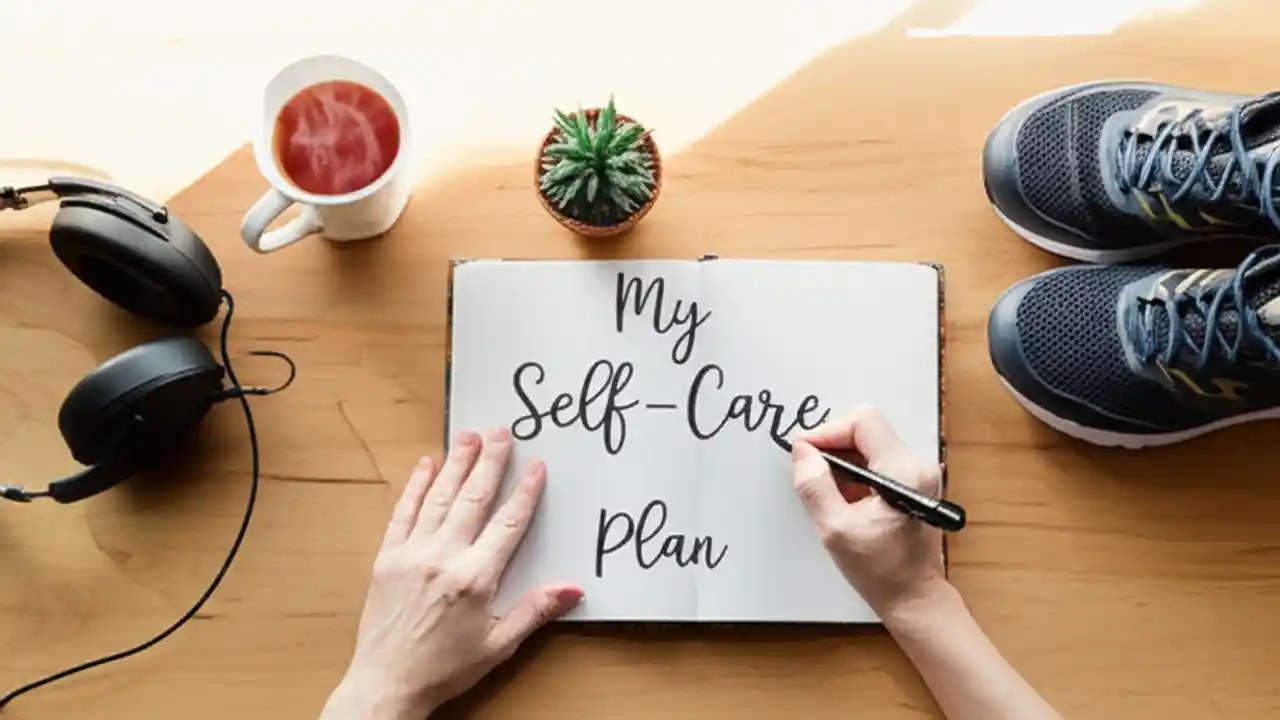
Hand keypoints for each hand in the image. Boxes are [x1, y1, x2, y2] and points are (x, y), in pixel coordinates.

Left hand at [321, 428, 582, 719]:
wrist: (386, 684)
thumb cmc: (444, 670)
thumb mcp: (499, 645)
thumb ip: (536, 610)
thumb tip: (573, 588)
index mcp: (475, 579)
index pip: (507, 523)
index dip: (525, 492)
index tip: (536, 467)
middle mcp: (443, 558)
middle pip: (473, 498)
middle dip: (491, 462)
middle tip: (502, 432)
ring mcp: (411, 554)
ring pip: (439, 497)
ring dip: (456, 463)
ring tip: (470, 436)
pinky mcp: (386, 558)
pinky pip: (403, 512)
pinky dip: (416, 486)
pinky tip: (426, 464)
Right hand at [789, 404, 947, 618]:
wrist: (915, 598)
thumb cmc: (881, 571)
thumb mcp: (836, 529)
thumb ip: (815, 486)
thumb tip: (802, 453)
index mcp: (903, 472)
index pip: (863, 421)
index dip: (828, 432)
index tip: (805, 453)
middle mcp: (918, 466)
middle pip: (867, 430)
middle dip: (833, 447)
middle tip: (810, 473)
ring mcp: (919, 475)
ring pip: (870, 445)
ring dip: (842, 462)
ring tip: (827, 493)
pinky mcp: (914, 485)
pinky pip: (878, 462)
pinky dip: (855, 474)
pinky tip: (843, 500)